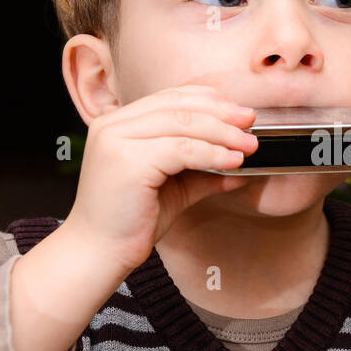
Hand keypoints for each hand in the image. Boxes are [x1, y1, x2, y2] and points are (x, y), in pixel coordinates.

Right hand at [63, 85, 257, 274]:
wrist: (99, 253)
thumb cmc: (131, 223)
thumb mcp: (175, 188)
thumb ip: (203, 171)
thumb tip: (241, 163)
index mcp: (119, 123)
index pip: (170, 97)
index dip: (209, 101)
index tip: (239, 114)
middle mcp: (113, 124)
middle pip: (178, 106)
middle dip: (221, 113)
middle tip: (251, 124)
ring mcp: (117, 139)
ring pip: (182, 123)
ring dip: (223, 133)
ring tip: (249, 145)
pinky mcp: (127, 160)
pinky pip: (180, 149)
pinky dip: (212, 153)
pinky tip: (232, 161)